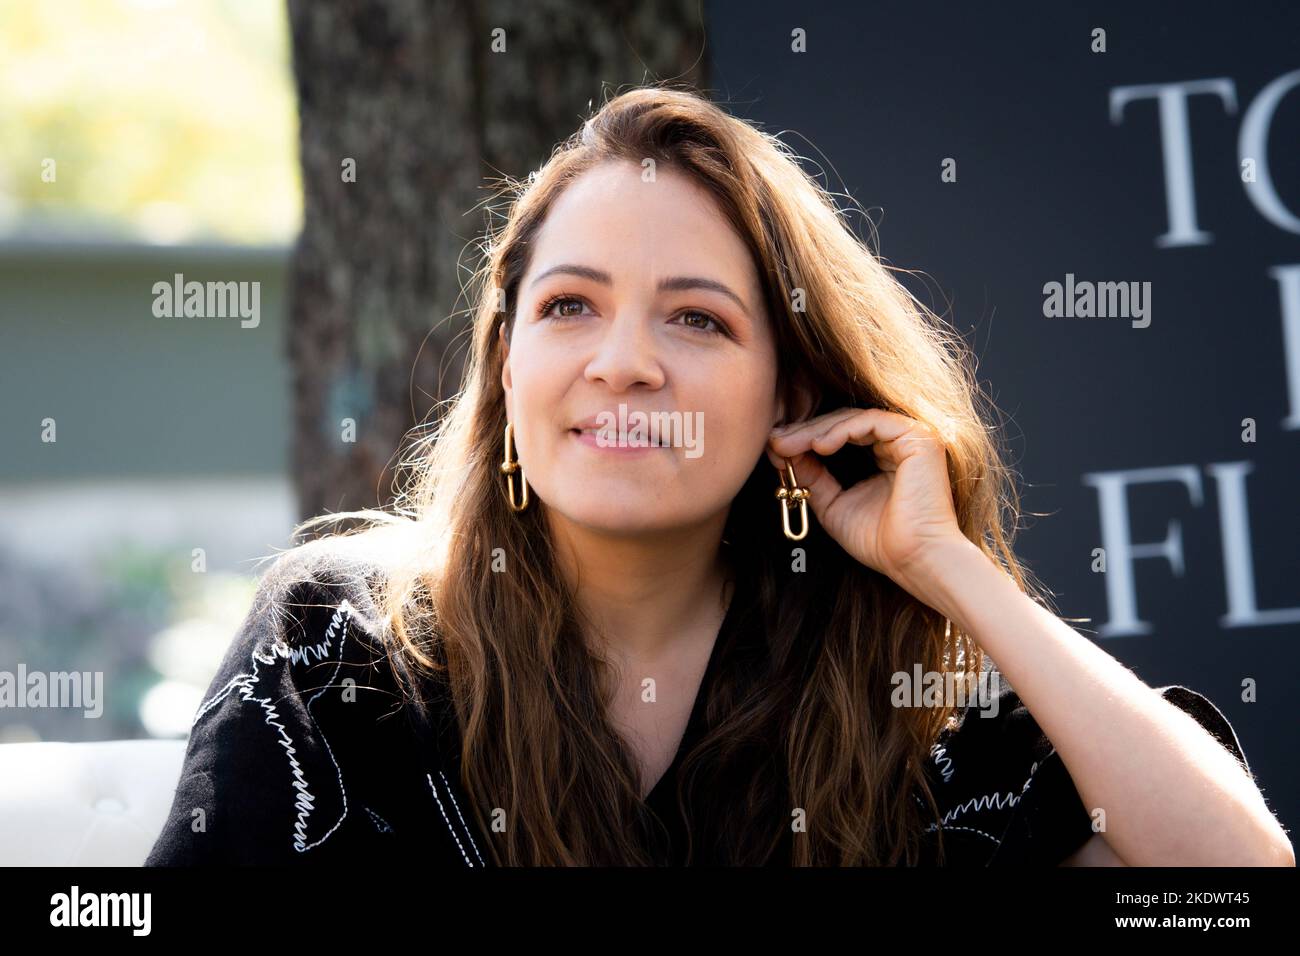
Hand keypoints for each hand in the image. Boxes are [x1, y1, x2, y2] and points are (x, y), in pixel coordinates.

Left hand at [767, 407, 966, 587]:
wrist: (914, 560)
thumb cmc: (880, 541)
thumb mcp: (833, 505)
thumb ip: (812, 478)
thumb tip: (782, 453)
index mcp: (884, 456)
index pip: (838, 435)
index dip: (804, 439)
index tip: (773, 449)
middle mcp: (898, 442)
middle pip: (842, 423)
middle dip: (804, 431)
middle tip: (774, 441)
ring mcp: (911, 437)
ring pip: (852, 419)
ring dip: (815, 430)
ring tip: (787, 445)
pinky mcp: (918, 437)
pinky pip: (870, 421)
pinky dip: (840, 430)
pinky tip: (817, 446)